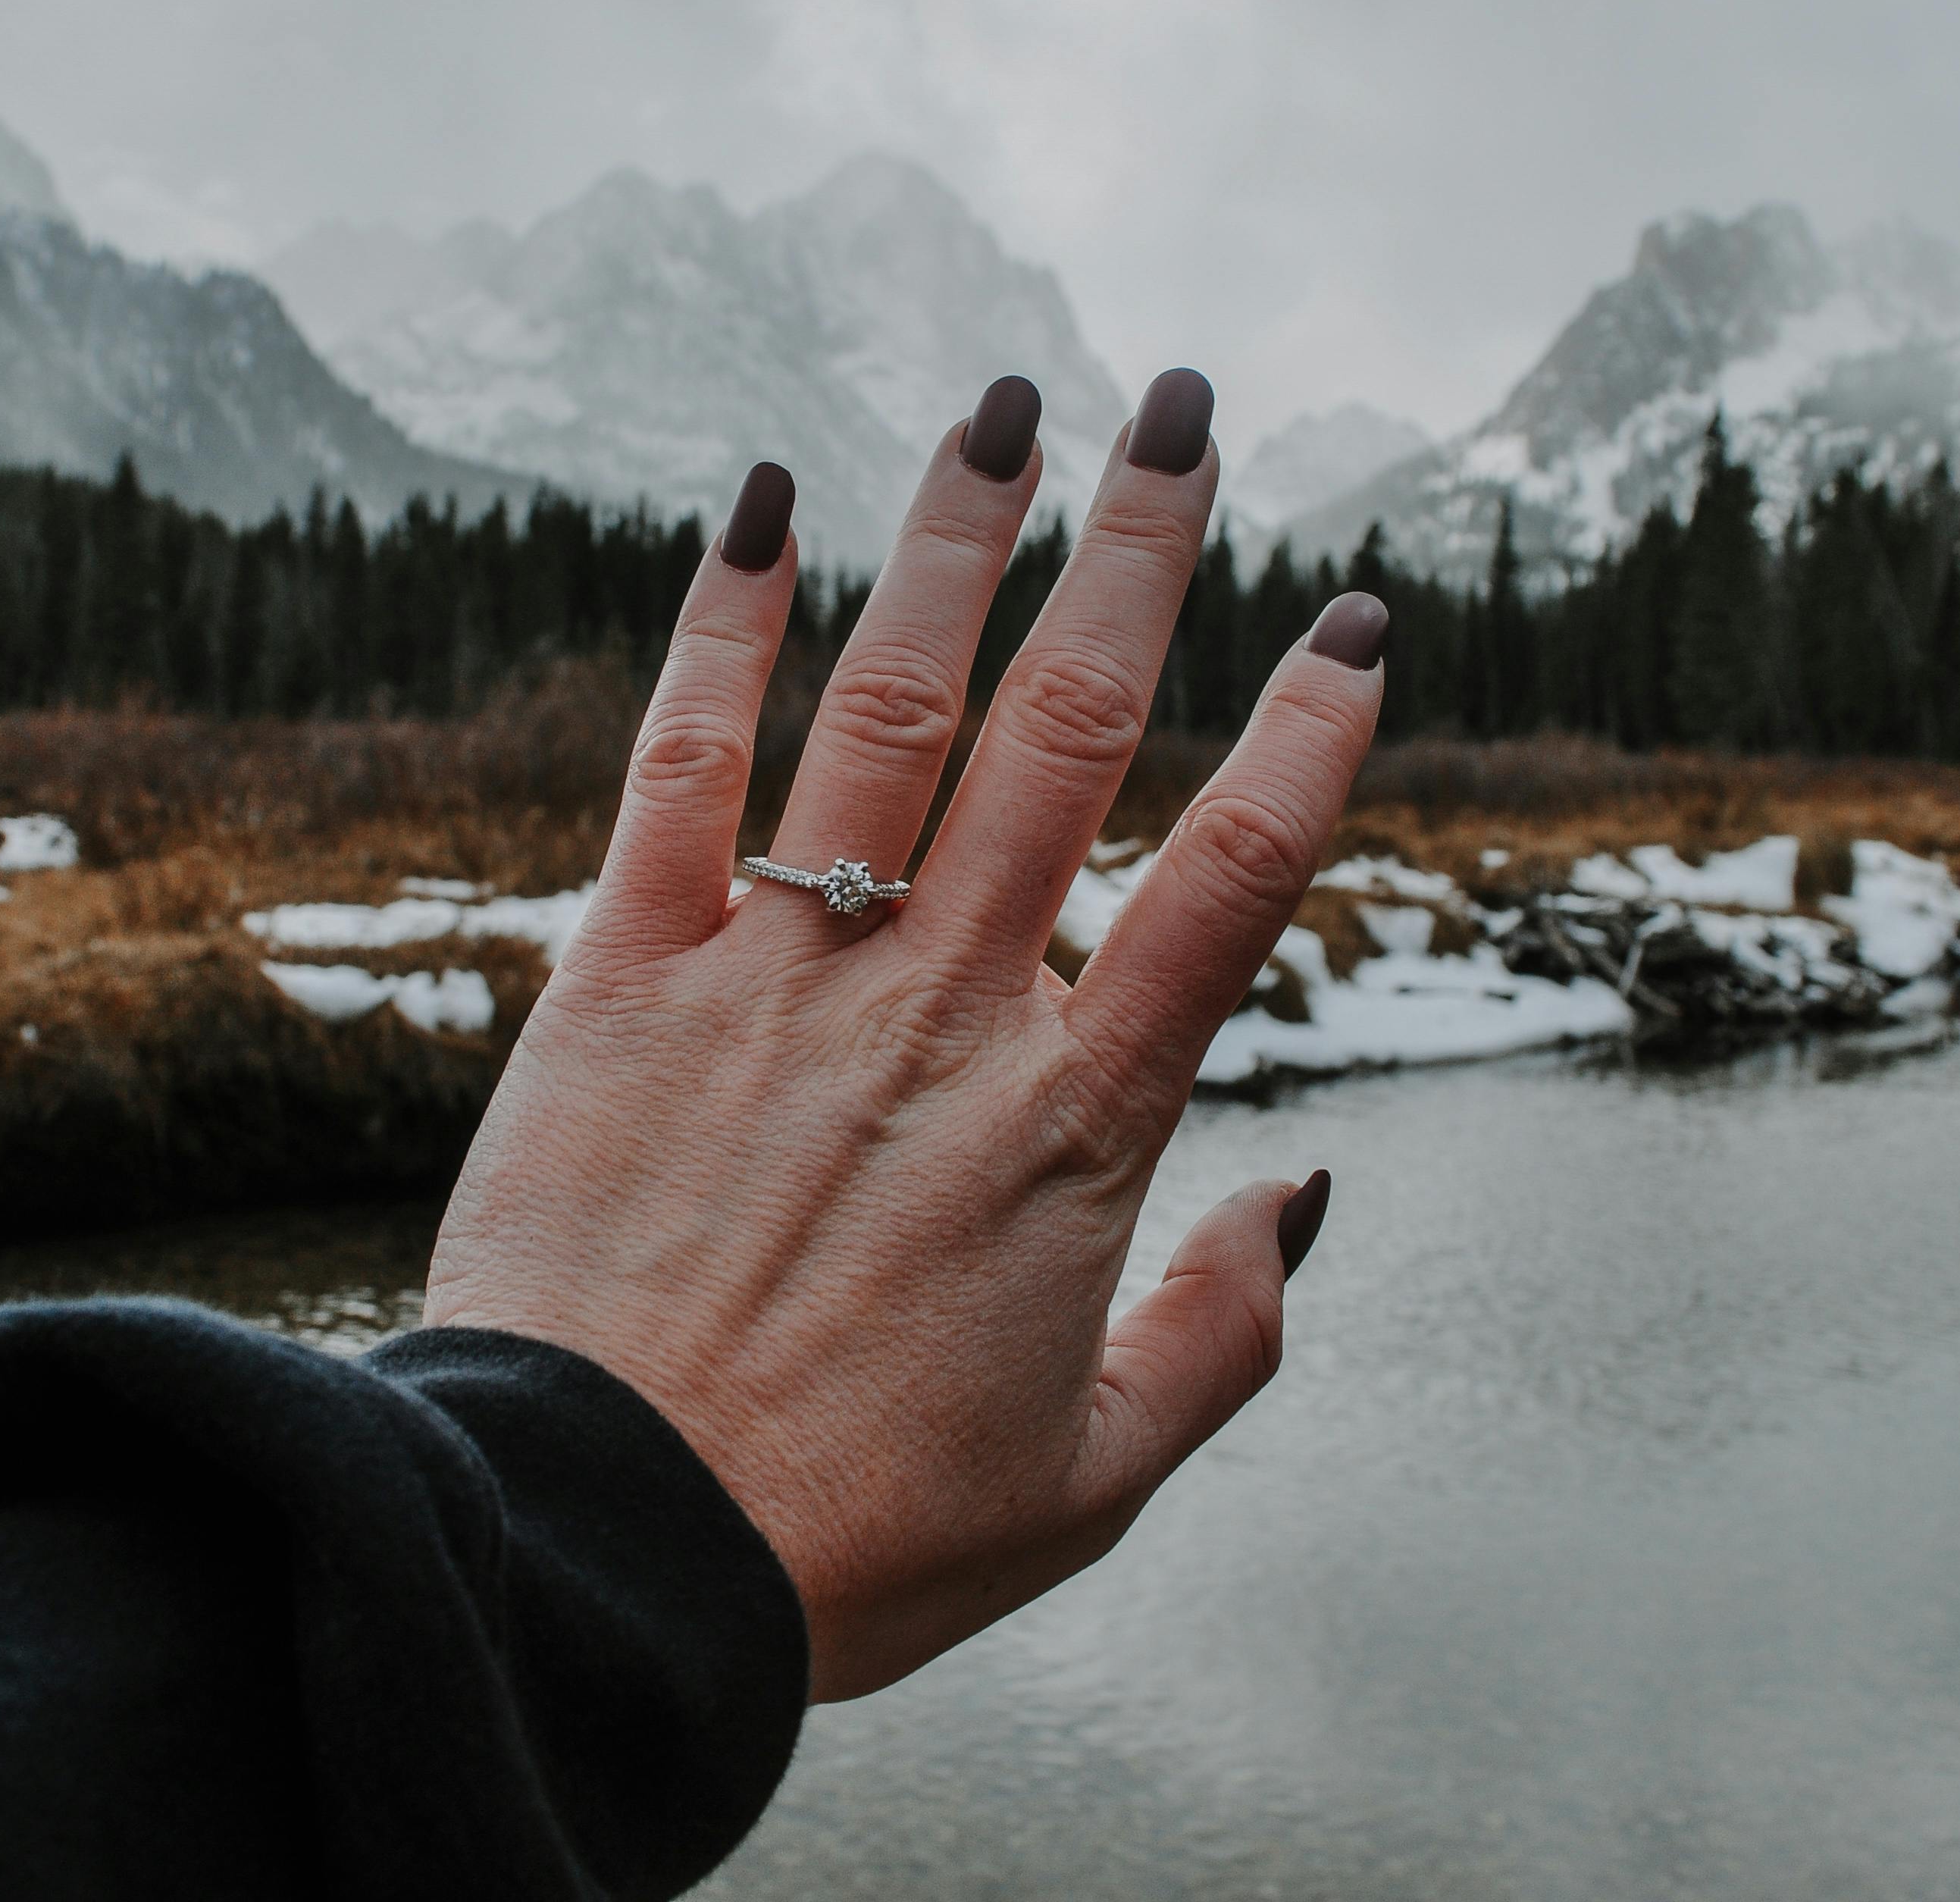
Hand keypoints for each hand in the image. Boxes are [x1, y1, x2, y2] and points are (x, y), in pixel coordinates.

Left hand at [425, 368, 1386, 1700]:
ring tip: (1008, 402)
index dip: (1310, 733)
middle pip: (1072, 736)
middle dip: (1140, 556)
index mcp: (1075, 1125)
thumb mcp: (1094, 1487)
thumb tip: (1310, 1201)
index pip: (1233, 879)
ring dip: (956, 543)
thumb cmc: (850, 1538)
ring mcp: (776, 979)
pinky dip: (717, 627)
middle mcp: (941, 1013)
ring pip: (891, 712)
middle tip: (1186, 408)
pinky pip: (677, 767)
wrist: (603, 1556)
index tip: (1356, 613)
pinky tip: (756, 503)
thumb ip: (1226, 1339)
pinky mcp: (619, 977)